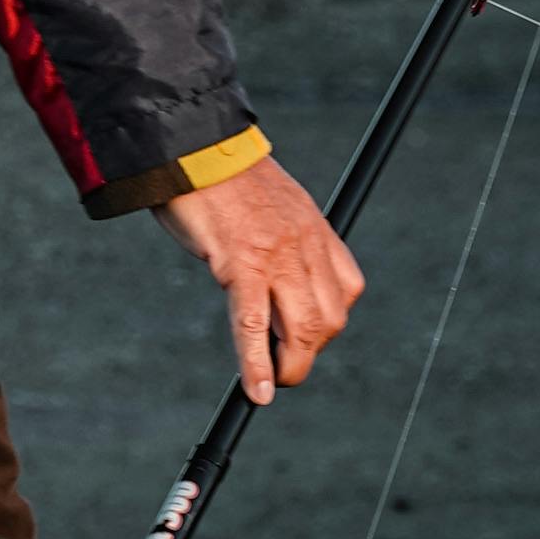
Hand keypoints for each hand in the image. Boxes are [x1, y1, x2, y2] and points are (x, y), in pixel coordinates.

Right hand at [162, 158, 362, 401]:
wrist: (192, 147)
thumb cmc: (221, 176)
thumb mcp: (271, 203)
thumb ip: (282, 236)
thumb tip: (275, 271)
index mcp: (313, 227)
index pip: (347, 288)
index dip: (328, 322)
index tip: (303, 335)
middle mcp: (304, 243)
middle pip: (329, 317)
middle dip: (310, 352)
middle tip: (286, 367)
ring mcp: (275, 254)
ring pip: (301, 328)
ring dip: (290, 366)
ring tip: (272, 382)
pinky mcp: (240, 263)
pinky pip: (255, 324)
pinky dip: (257, 364)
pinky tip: (257, 391)